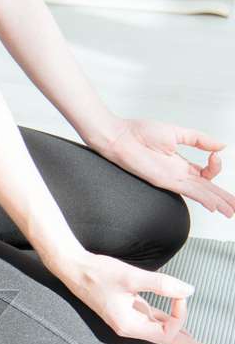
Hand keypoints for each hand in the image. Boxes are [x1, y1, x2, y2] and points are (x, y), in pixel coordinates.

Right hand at [49, 250, 219, 343]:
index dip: (180, 314)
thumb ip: (161, 284)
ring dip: (185, 339)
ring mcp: (130, 319)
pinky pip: (156, 320)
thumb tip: (188, 291)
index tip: (180, 294)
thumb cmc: (96, 274)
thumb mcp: (130, 277)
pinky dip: (171, 323)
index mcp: (128, 325)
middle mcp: (130, 326)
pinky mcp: (130, 309)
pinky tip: (182, 327)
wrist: (74, 269)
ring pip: (163, 332)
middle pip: (168, 342)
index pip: (166, 331)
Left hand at [93, 118, 232, 217]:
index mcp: (180, 164)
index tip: (216, 154)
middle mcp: (177, 174)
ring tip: (231, 211)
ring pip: (200, 193)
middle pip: (205, 189)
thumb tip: (222, 145)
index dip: (216, 167)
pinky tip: (214, 205)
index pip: (205, 174)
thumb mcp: (178, 132)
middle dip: (223, 198)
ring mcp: (171, 178)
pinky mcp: (164, 180)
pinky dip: (202, 198)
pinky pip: (188, 191)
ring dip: (217, 202)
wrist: (119, 136)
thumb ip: (200, 140)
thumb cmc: (139, 133)